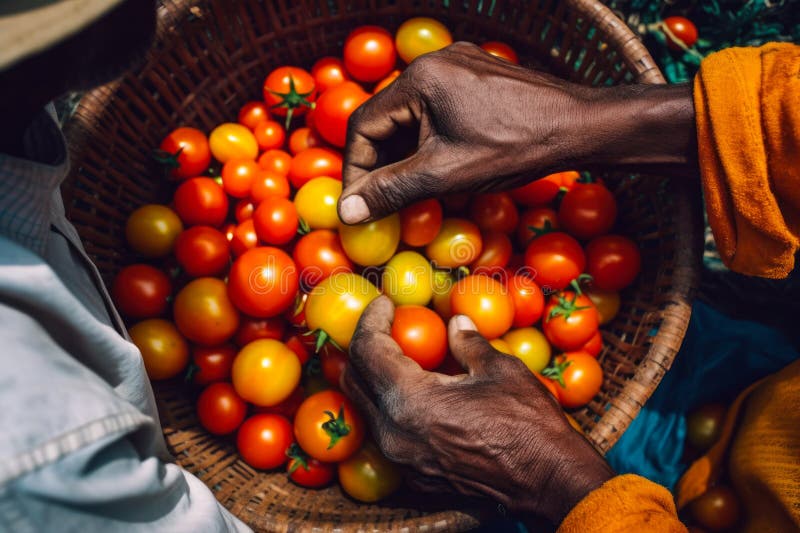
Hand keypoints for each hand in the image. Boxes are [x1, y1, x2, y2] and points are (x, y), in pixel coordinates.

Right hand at [337, 42, 694, 223]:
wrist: (580, 126)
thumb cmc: (515, 148)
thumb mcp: (446, 174)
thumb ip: (391, 191)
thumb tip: (346, 212)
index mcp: (420, 78)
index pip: (363, 125)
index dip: (355, 169)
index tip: (357, 204)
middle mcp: (434, 63)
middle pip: (386, 120)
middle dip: (380, 165)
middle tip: (380, 203)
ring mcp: (457, 66)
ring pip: (411, 117)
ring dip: (404, 156)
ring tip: (407, 193)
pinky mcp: (475, 77)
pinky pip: (436, 111)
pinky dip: (428, 142)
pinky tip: (437, 169)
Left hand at [342, 296, 613, 523]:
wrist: (548, 482)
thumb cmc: (528, 423)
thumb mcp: (500, 369)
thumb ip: (467, 343)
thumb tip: (455, 322)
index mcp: (410, 402)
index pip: (368, 351)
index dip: (371, 319)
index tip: (384, 301)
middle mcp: (394, 433)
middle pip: (354, 380)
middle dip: (363, 346)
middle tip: (384, 324)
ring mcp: (401, 459)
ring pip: (366, 409)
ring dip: (373, 377)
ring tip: (396, 353)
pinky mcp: (413, 475)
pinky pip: (385, 432)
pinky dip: (389, 404)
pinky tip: (413, 390)